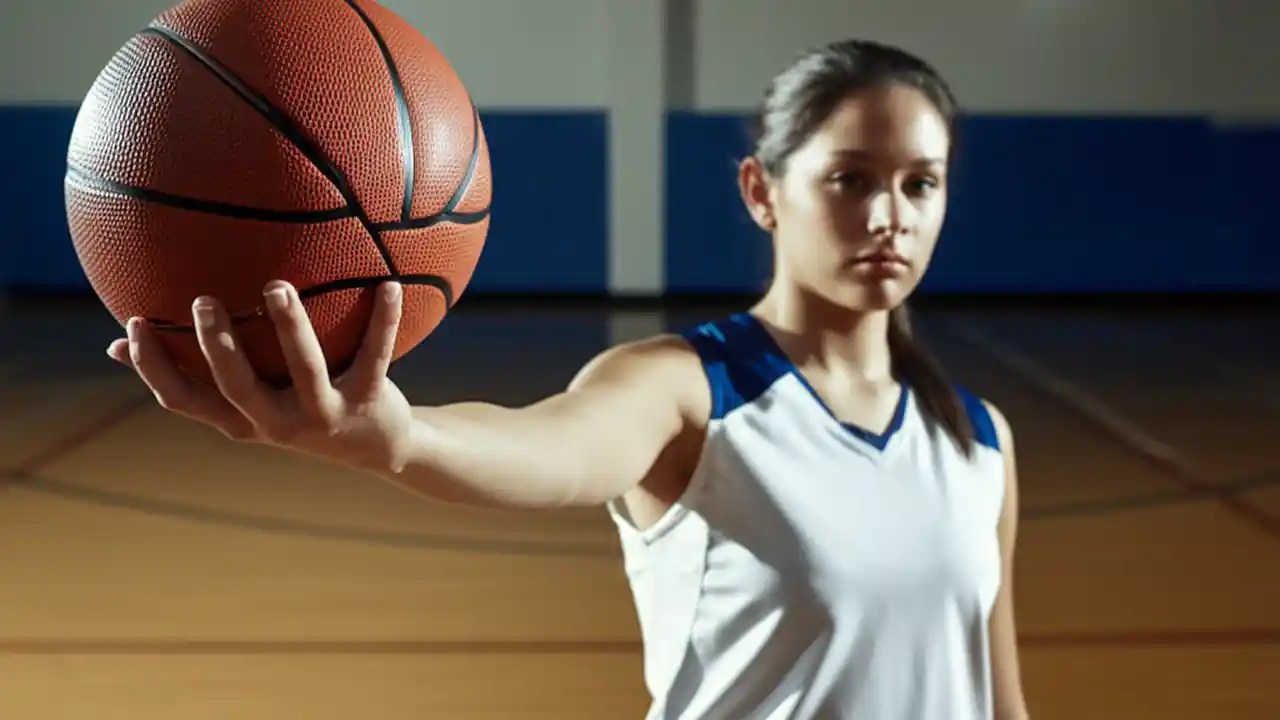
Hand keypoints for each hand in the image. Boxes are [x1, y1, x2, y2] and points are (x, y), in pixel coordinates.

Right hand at [107, 280, 415, 473]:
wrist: (375, 446)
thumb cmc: (299, 407)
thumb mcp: (248, 397)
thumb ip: (196, 372)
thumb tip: (114, 343)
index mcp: (242, 419)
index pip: (185, 401)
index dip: (155, 368)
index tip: (135, 323)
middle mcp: (277, 422)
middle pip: (238, 387)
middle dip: (218, 346)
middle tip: (203, 300)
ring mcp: (323, 414)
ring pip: (306, 369)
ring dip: (292, 328)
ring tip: (277, 286)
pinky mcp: (367, 400)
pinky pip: (374, 354)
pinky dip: (382, 320)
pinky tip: (388, 284)